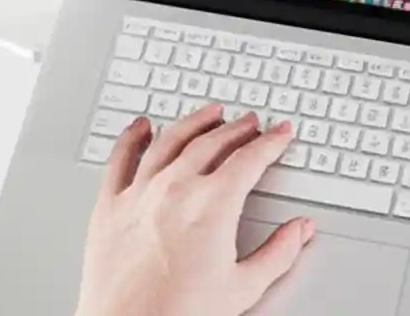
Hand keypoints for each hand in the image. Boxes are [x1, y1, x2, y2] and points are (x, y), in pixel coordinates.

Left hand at [75, 104, 313, 315]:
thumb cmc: (178, 314)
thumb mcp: (243, 287)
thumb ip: (278, 253)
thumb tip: (300, 230)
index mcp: (213, 205)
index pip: (250, 159)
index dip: (270, 142)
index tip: (279, 134)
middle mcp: (175, 189)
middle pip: (212, 143)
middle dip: (237, 129)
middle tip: (250, 123)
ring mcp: (139, 194)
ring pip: (170, 141)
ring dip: (194, 122)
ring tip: (209, 113)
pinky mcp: (109, 206)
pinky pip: (120, 159)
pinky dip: (131, 137)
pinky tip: (140, 127)